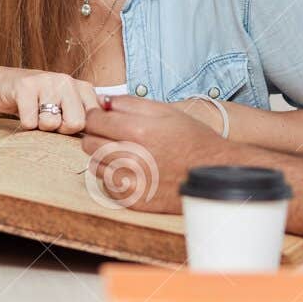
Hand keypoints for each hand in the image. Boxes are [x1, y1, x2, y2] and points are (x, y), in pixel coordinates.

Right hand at [0, 68, 99, 133]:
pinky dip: (24, 123)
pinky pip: (30, 122)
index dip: (76, 129)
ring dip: (39, 125)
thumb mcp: (65, 108)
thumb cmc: (38, 103)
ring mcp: (47, 80)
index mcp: (82, 87)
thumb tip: (96, 142)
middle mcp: (67, 80)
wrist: (2, 85)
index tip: (64, 121)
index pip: (93, 121)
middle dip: (59, 129)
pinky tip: (23, 108)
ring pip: (50, 124)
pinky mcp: (26, 86)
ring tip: (35, 110)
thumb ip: (84, 120)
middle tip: (48, 116)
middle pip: (75, 124)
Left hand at [82, 96, 254, 212]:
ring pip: (94, 165)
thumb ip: (130, 103)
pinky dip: (114, 177)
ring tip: (126, 153)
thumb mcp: (166, 111)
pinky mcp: (132, 200)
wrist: (214, 172)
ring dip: (104, 157)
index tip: (104, 118)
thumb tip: (102, 101)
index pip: (93, 120)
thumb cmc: (192, 139)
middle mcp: (130, 157)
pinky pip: (106, 185)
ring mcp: (130, 181)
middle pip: (89, 143)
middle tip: (114, 135)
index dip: (96, 116)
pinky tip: (133, 171)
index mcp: (137, 131)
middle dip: (97, 136)